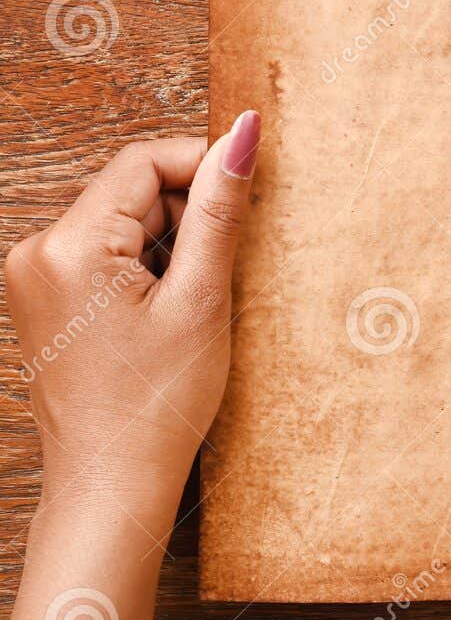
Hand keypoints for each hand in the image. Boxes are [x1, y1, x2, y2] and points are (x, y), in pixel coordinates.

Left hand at [4, 114, 259, 534]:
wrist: (111, 487)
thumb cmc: (155, 408)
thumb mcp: (200, 300)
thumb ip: (220, 210)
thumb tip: (242, 132)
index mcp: (68, 246)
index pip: (143, 161)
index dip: (202, 164)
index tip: (249, 187)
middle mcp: (36, 252)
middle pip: (129, 190)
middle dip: (186, 213)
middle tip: (221, 269)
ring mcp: (32, 277)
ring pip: (119, 222)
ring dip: (167, 243)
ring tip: (190, 303)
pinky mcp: (42, 300)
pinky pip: (101, 254)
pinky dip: (143, 267)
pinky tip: (164, 314)